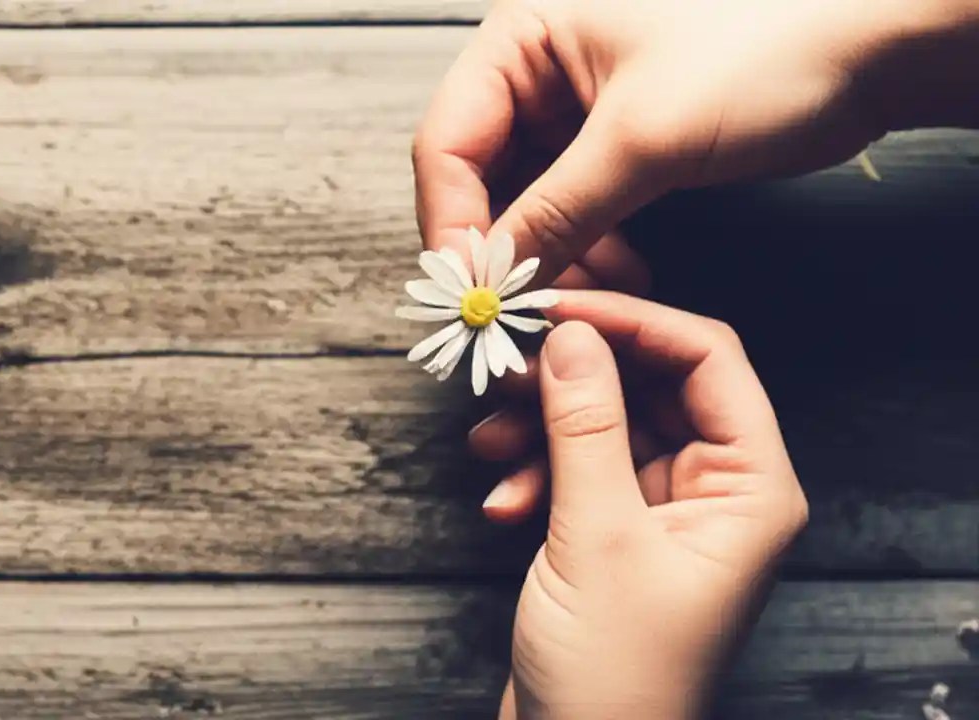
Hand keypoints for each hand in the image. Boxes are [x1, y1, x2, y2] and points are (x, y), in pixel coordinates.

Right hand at [413, 0, 978, 288]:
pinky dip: (587, 248)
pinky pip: (573, 208)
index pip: (447, 140)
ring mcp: (575, 109)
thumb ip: (556, 210)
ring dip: (550, 258)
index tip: (470, 293)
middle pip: (478, 177)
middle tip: (516, 316)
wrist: (871, 48)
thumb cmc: (763, 52)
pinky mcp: (615, 144)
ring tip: (584, 301)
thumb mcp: (643, 138)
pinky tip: (621, 276)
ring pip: (527, 201)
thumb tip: (493, 279)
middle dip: (504, 249)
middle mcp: (538, 70)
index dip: (451, 222)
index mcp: (523, 37)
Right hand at [474, 292, 807, 717]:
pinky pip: (581, 468)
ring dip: (543, 426)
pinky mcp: (619, 531)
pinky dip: (537, 473)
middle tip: (511, 360)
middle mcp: (717, 491)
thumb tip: (570, 334)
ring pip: (606, 424)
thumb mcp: (595, 536)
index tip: (562, 305)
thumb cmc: (616, 676)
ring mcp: (665, 511)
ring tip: (489, 439)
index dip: (634, 319)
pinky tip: (501, 500)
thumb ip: (585, 425)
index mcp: (750, 488)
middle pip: (651, 385)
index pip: (708, 359)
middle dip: (576, 373)